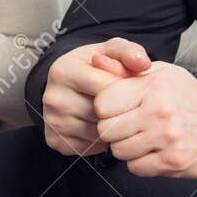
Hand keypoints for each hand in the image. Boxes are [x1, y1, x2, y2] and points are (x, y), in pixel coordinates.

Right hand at [41, 38, 152, 154]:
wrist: (65, 81)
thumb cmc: (91, 65)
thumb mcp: (109, 50)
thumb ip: (129, 51)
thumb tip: (143, 64)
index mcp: (64, 71)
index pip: (107, 89)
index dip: (126, 90)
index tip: (131, 88)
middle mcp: (54, 97)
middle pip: (102, 114)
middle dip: (120, 110)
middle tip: (126, 103)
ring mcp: (52, 121)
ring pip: (98, 133)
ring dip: (112, 127)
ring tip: (113, 113)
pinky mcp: (55, 140)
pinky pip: (90, 147)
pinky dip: (100, 140)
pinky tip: (100, 124)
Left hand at [93, 60, 196, 177]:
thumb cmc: (188, 99)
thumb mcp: (160, 74)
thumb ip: (125, 69)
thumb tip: (94, 61)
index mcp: (154, 86)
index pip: (102, 103)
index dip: (105, 108)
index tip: (117, 109)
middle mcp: (160, 111)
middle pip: (106, 129)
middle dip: (113, 129)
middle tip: (128, 126)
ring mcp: (167, 138)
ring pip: (118, 150)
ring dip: (126, 147)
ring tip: (142, 137)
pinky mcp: (172, 161)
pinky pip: (135, 168)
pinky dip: (139, 162)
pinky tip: (153, 150)